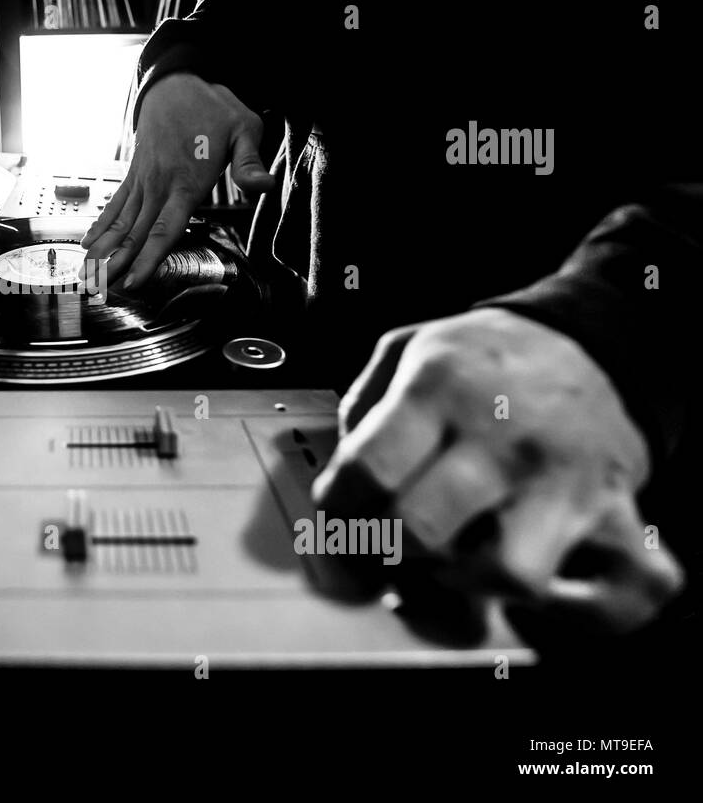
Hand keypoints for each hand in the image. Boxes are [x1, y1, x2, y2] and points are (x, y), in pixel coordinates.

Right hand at [80, 73, 275, 288]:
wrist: (176, 83)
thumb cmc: (213, 108)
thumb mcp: (243, 129)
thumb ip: (249, 163)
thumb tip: (264, 186)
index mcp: (186, 181)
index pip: (166, 228)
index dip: (148, 257)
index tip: (133, 280)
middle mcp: (159, 184)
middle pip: (136, 232)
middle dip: (115, 263)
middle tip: (97, 289)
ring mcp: (144, 180)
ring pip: (120, 222)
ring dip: (102, 250)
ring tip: (86, 275)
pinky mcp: (135, 174)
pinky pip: (116, 204)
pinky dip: (101, 226)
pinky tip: (88, 244)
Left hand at [313, 308, 683, 632]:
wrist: (589, 344)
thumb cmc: (486, 359)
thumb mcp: (409, 349)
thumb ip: (361, 411)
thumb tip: (337, 486)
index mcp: (441, 386)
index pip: (367, 472)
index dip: (337, 513)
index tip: (337, 522)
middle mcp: (503, 435)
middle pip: (420, 530)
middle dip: (384, 554)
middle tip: (380, 551)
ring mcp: (562, 479)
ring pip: (504, 573)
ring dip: (464, 583)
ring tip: (448, 562)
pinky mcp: (616, 513)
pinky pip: (605, 594)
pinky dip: (560, 609)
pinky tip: (519, 582)